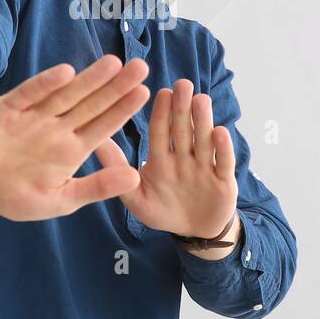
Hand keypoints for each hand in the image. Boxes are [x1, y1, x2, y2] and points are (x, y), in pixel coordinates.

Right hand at [0, 54, 150, 220]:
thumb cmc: (13, 193)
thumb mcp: (59, 199)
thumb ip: (96, 187)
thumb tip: (136, 177)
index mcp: (71, 149)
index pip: (103, 125)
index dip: (123, 109)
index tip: (145, 92)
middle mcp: (57, 128)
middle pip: (92, 104)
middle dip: (116, 86)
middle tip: (142, 66)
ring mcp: (33, 116)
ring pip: (67, 95)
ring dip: (89, 79)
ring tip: (114, 63)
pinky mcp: (8, 109)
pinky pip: (29, 95)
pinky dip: (45, 84)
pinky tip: (65, 73)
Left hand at [96, 78, 237, 241]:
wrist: (194, 234)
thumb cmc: (163, 212)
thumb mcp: (136, 197)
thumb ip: (118, 171)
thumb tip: (95, 142)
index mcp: (161, 160)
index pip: (160, 132)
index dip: (161, 113)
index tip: (161, 92)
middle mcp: (184, 159)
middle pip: (183, 131)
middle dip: (182, 108)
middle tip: (182, 84)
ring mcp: (205, 168)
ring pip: (203, 141)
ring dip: (202, 121)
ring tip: (201, 100)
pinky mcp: (223, 181)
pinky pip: (224, 163)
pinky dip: (223, 149)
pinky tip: (220, 132)